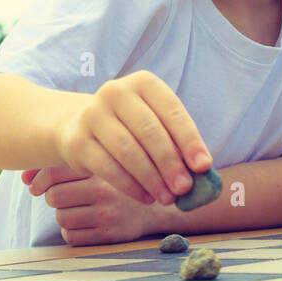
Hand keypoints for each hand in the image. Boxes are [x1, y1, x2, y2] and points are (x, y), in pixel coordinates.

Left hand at [23, 165, 157, 245]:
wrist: (157, 206)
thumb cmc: (118, 183)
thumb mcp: (96, 166)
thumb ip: (61, 166)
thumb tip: (24, 177)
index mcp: (100, 166)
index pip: (54, 172)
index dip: (38, 180)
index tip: (36, 185)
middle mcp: (105, 190)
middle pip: (54, 197)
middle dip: (53, 198)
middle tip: (64, 196)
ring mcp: (108, 215)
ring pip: (61, 218)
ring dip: (63, 215)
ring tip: (80, 209)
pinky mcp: (109, 236)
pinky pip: (72, 237)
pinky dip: (73, 232)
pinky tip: (86, 223)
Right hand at [54, 70, 211, 208]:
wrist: (78, 126)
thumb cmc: (131, 126)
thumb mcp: (154, 123)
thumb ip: (176, 142)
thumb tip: (202, 172)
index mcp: (143, 82)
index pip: (172, 111)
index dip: (190, 140)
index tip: (204, 166)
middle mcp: (115, 92)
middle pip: (150, 131)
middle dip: (170, 163)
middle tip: (185, 188)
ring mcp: (92, 114)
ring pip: (128, 151)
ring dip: (152, 179)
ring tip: (167, 198)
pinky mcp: (77, 141)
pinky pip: (108, 168)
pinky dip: (131, 186)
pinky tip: (146, 198)